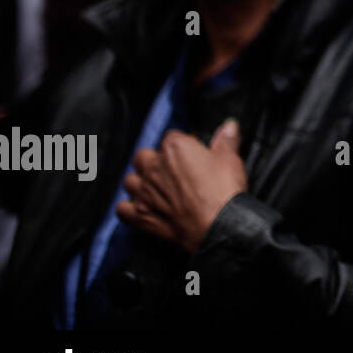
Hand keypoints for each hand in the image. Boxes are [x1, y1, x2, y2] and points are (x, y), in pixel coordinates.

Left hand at [117, 118, 247, 252]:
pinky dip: (129, 208)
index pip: (172, 137)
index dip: (183, 145)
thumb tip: (229, 126)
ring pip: (129, 180)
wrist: (218, 226)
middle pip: (143, 156)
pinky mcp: (140, 215)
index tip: (192, 154)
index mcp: (175, 148)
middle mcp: (154, 167)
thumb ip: (226, 140)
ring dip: (139, 182)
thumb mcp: (230, 160)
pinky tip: (142, 207)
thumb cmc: (223, 192)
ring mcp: (144, 192)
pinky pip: (121, 208)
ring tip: (156, 188)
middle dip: (154, 161)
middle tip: (173, 170)